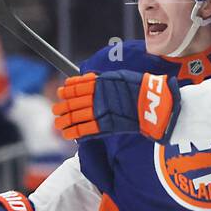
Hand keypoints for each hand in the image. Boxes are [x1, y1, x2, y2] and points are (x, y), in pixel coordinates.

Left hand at [53, 71, 180, 140]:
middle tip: (55, 109)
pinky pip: (86, 129)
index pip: (77, 86)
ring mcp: (101, 111)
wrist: (155, 102)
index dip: (67, 89)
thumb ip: (103, 79)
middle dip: (63, 106)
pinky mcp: (106, 125)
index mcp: (100, 83)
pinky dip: (75, 132)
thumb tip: (89, 79)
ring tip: (58, 123)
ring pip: (76, 116)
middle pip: (73, 102)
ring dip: (65, 120)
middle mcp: (98, 96)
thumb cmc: (140, 88)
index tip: (61, 92)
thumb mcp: (119, 76)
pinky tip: (67, 134)